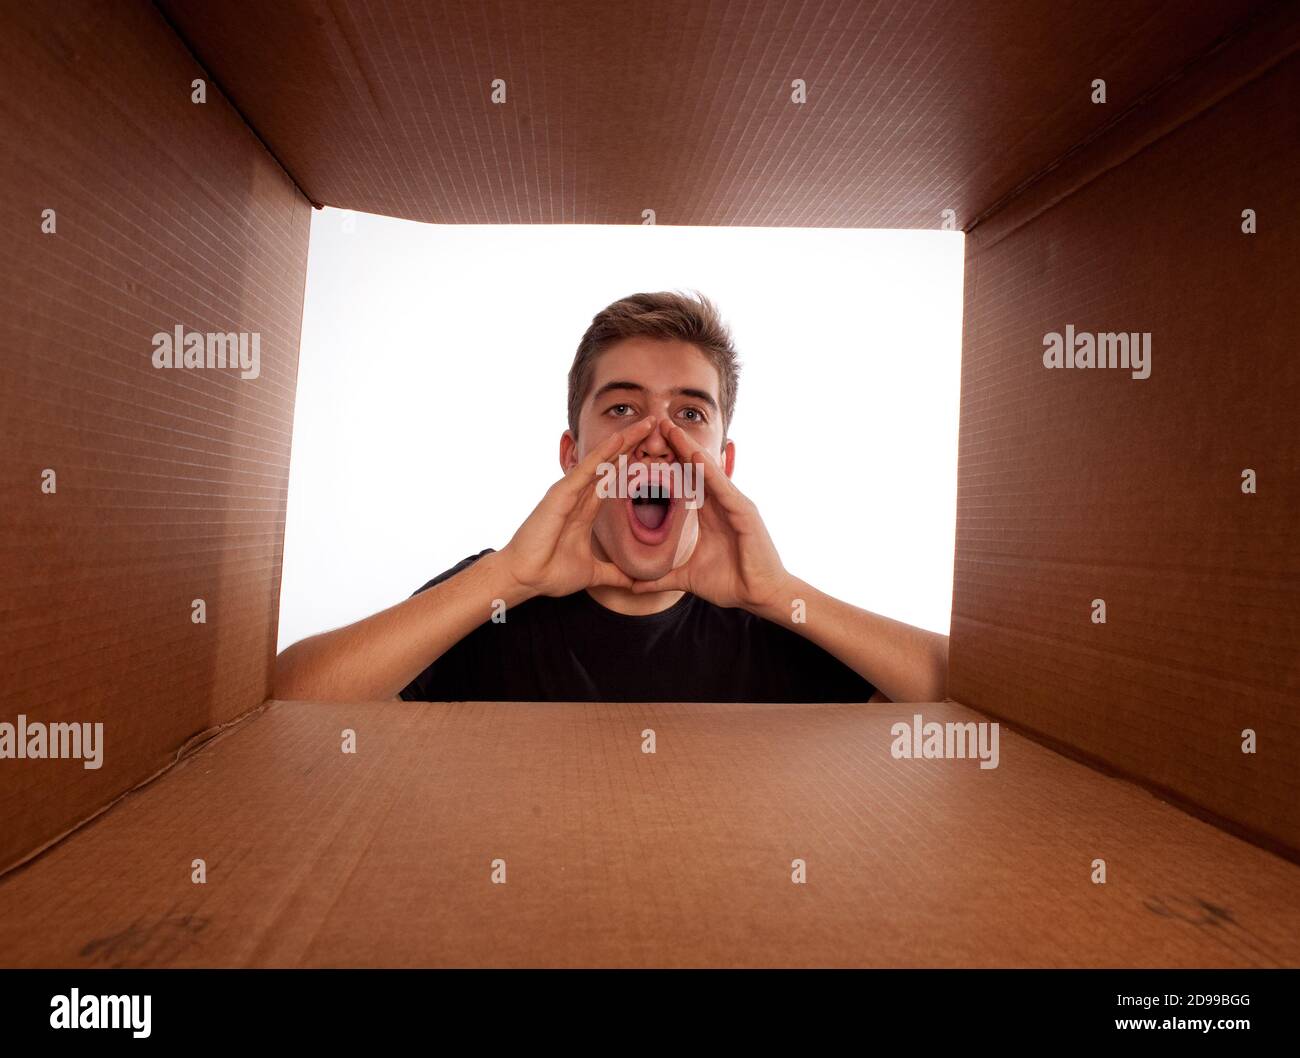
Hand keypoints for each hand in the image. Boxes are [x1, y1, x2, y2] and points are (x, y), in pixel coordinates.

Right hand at [498, 417, 656, 597]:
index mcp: (586, 509)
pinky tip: (619, 440)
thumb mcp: (593, 574)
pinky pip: (586, 471)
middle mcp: (578, 495)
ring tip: (646, 423)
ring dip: (624, 441)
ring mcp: (569, 492)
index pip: (614, 480)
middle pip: (611, 463)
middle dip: (633, 444)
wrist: (526, 579)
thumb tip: (634, 584)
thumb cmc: (550, 572)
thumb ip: (614, 575)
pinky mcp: (561, 495)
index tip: (655, 452)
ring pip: (602, 460)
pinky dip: (603, 455)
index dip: (633, 464)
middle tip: (656, 424)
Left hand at [631, 421, 794, 612]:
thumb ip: (660, 578)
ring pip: (708, 472)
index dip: (668, 465)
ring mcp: (734, 504)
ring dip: (689, 449)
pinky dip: (709, 471)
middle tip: (655, 424)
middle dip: (676, 447)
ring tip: (670, 430)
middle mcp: (722, 503)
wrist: (760, 596)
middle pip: (695, 470)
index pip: (685, 483)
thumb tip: (633, 585)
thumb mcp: (686, 578)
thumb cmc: (731, 583)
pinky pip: (723, 487)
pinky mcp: (745, 512)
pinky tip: (694, 456)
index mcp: (709, 514)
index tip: (644, 449)